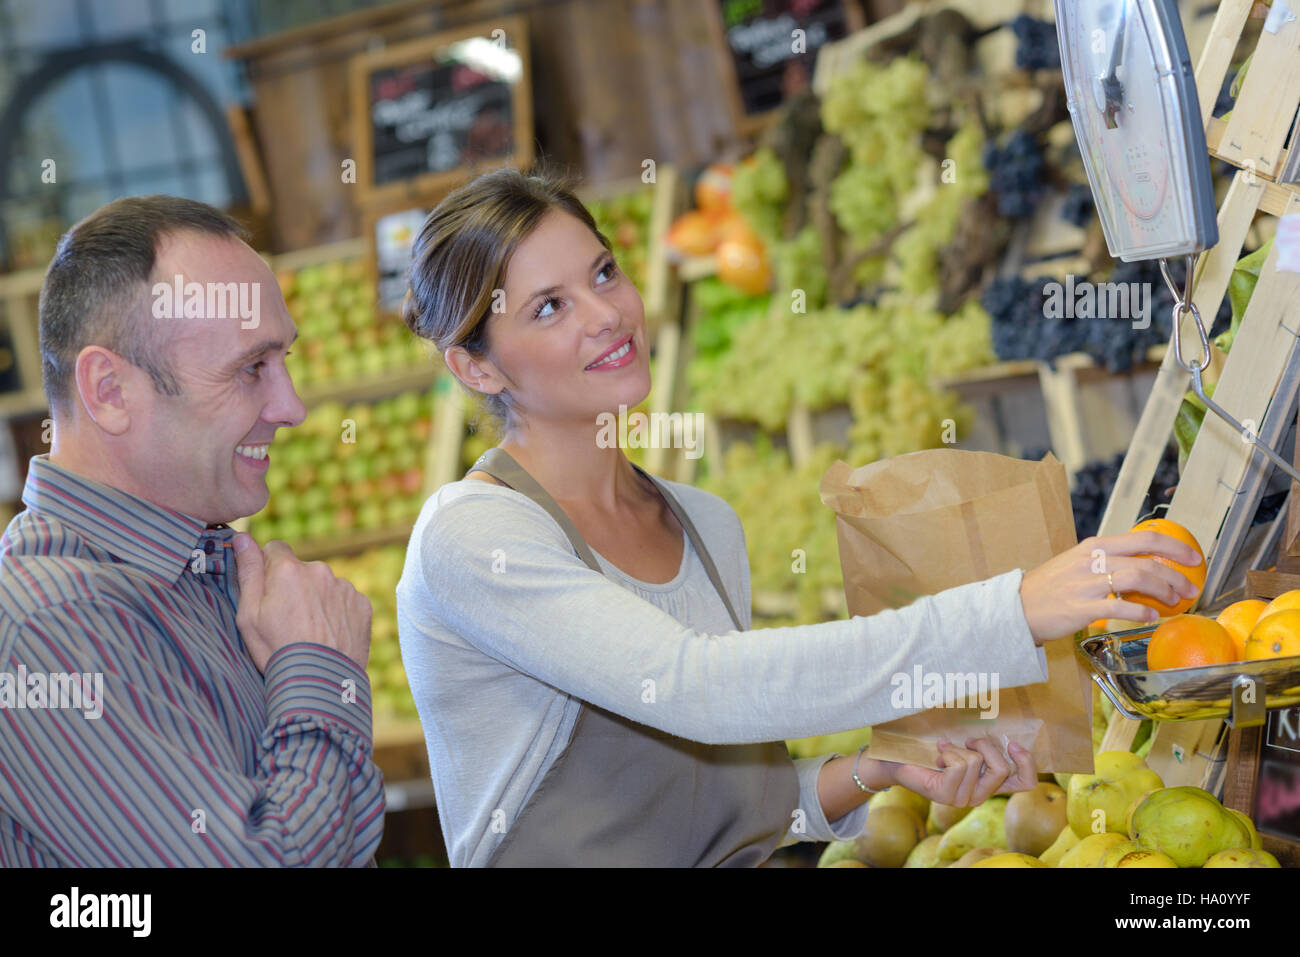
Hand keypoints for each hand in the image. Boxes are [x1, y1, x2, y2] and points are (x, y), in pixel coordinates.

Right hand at [233, 533, 371, 672]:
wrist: (321, 682)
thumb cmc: (277, 650)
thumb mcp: (249, 614)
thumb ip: (247, 571)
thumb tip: (242, 536)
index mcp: (289, 570)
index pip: (275, 549)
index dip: (268, 569)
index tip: (268, 592)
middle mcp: (320, 571)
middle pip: (302, 569)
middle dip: (294, 586)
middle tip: (288, 620)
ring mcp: (345, 587)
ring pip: (325, 585)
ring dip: (317, 599)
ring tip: (310, 632)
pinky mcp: (362, 604)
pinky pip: (346, 600)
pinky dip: (338, 612)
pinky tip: (329, 635)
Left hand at [879, 737, 1037, 806]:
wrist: (901, 759)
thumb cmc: (934, 750)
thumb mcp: (966, 745)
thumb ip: (986, 745)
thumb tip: (1006, 731)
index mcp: (989, 784)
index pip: (1025, 783)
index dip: (1027, 763)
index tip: (1013, 743)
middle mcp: (979, 796)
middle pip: (1002, 769)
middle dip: (985, 745)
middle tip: (968, 740)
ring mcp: (963, 799)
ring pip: (976, 762)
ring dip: (958, 747)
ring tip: (944, 749)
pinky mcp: (945, 794)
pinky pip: (958, 765)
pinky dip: (947, 751)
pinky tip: (937, 753)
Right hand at [1019, 531, 1200, 643]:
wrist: (1016, 607)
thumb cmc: (1049, 587)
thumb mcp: (1077, 562)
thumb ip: (1107, 561)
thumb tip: (1145, 565)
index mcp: (1094, 546)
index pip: (1144, 538)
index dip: (1175, 546)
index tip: (1194, 558)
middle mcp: (1092, 560)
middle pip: (1146, 560)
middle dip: (1176, 574)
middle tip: (1190, 588)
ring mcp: (1085, 583)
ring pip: (1137, 579)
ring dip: (1163, 591)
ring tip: (1174, 601)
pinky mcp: (1080, 608)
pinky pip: (1119, 607)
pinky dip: (1141, 613)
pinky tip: (1151, 618)